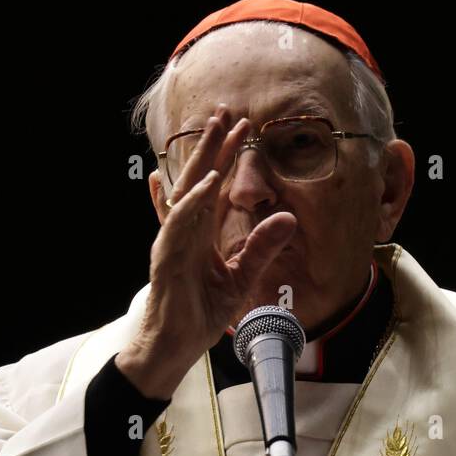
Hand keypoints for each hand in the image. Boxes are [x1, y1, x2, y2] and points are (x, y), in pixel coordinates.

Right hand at [118, 104, 296, 397]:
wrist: (175, 345)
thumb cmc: (199, 313)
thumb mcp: (241, 279)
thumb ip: (261, 249)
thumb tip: (287, 219)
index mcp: (200, 234)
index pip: (216, 188)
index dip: (228, 158)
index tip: (246, 130)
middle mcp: (185, 231)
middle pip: (199, 178)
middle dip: (214, 145)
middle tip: (228, 111)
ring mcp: (173, 241)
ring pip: (189, 191)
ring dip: (203, 160)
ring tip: (217, 131)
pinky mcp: (168, 257)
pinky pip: (181, 223)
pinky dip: (194, 202)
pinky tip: (208, 183)